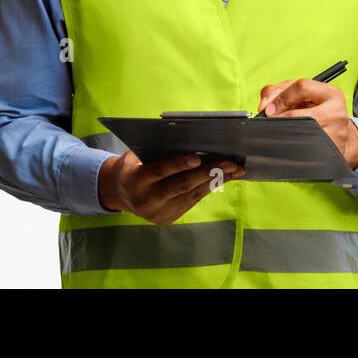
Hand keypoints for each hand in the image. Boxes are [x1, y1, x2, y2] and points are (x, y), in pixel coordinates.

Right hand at [97, 150, 244, 225]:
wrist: (122, 194)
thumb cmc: (133, 166)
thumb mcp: (136, 156)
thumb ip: (156, 151)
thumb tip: (190, 139)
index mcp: (135, 180)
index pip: (159, 171)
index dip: (178, 164)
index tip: (197, 157)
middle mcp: (146, 200)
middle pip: (180, 185)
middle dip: (207, 173)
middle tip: (229, 163)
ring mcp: (159, 212)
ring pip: (191, 195)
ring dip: (216, 180)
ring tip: (235, 169)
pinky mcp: (169, 218)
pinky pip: (193, 201)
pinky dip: (209, 188)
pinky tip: (224, 178)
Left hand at [258, 79, 357, 168]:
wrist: (340, 138)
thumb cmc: (317, 112)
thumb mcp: (304, 96)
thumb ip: (280, 91)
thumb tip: (264, 105)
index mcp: (331, 93)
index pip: (302, 87)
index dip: (281, 97)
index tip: (267, 108)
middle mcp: (336, 112)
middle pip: (298, 113)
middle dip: (278, 118)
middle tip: (267, 121)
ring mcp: (336, 133)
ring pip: (299, 133)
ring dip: (282, 132)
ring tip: (278, 131)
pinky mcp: (331, 152)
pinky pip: (303, 149)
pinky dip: (290, 145)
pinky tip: (288, 142)